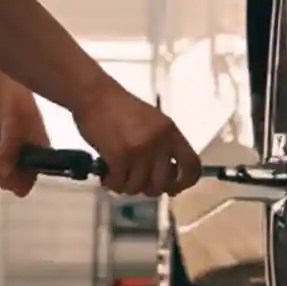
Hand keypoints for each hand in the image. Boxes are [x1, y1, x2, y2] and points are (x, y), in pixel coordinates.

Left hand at [0, 77, 48, 196]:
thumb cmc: (13, 100)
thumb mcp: (13, 120)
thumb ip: (10, 145)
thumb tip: (5, 171)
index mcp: (38, 156)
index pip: (27, 183)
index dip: (12, 179)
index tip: (3, 165)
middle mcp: (25, 162)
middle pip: (7, 185)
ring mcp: (7, 161)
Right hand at [71, 80, 201, 196]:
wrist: (94, 96)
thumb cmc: (120, 108)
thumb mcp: (152, 122)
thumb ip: (162, 146)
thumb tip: (168, 177)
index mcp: (171, 132)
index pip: (192, 165)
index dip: (184, 183)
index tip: (172, 188)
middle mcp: (159, 142)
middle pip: (162, 183)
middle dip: (148, 189)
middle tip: (136, 183)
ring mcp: (140, 150)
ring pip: (138, 186)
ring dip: (126, 187)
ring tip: (117, 177)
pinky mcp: (120, 156)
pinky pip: (119, 183)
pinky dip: (112, 183)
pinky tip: (107, 177)